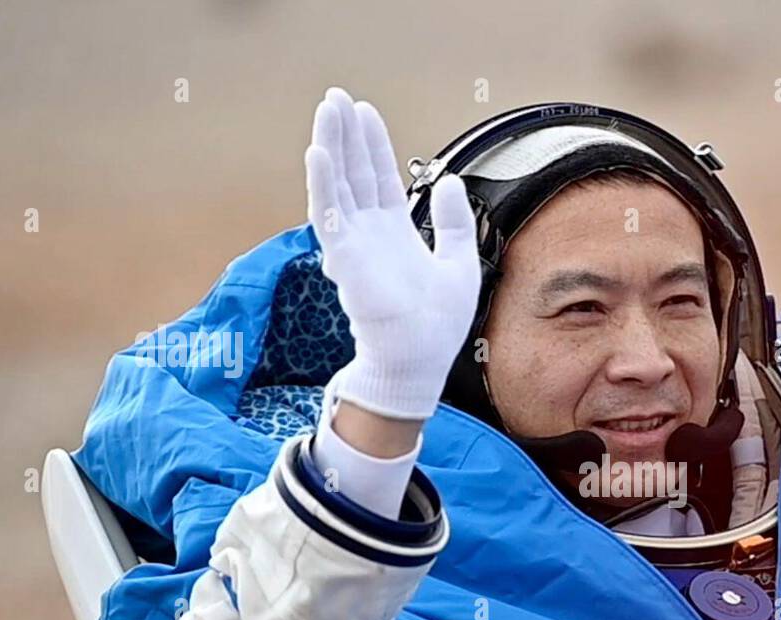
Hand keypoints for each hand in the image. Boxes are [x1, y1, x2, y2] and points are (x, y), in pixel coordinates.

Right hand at [305, 86, 480, 420]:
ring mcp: (354, 245)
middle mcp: (369, 234)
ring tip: (327, 111)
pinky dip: (323, 184)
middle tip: (336, 97)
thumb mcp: (461, 262)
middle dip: (346, 134)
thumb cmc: (437, 324)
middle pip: (353, 172)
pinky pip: (329, 215)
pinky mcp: (346, 260)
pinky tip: (319, 153)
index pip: (378, 178)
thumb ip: (455, 221)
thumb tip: (451, 182)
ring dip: (331, 147)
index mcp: (394, 232)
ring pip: (337, 186)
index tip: (365, 112)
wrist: (420, 361)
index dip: (372, 144)